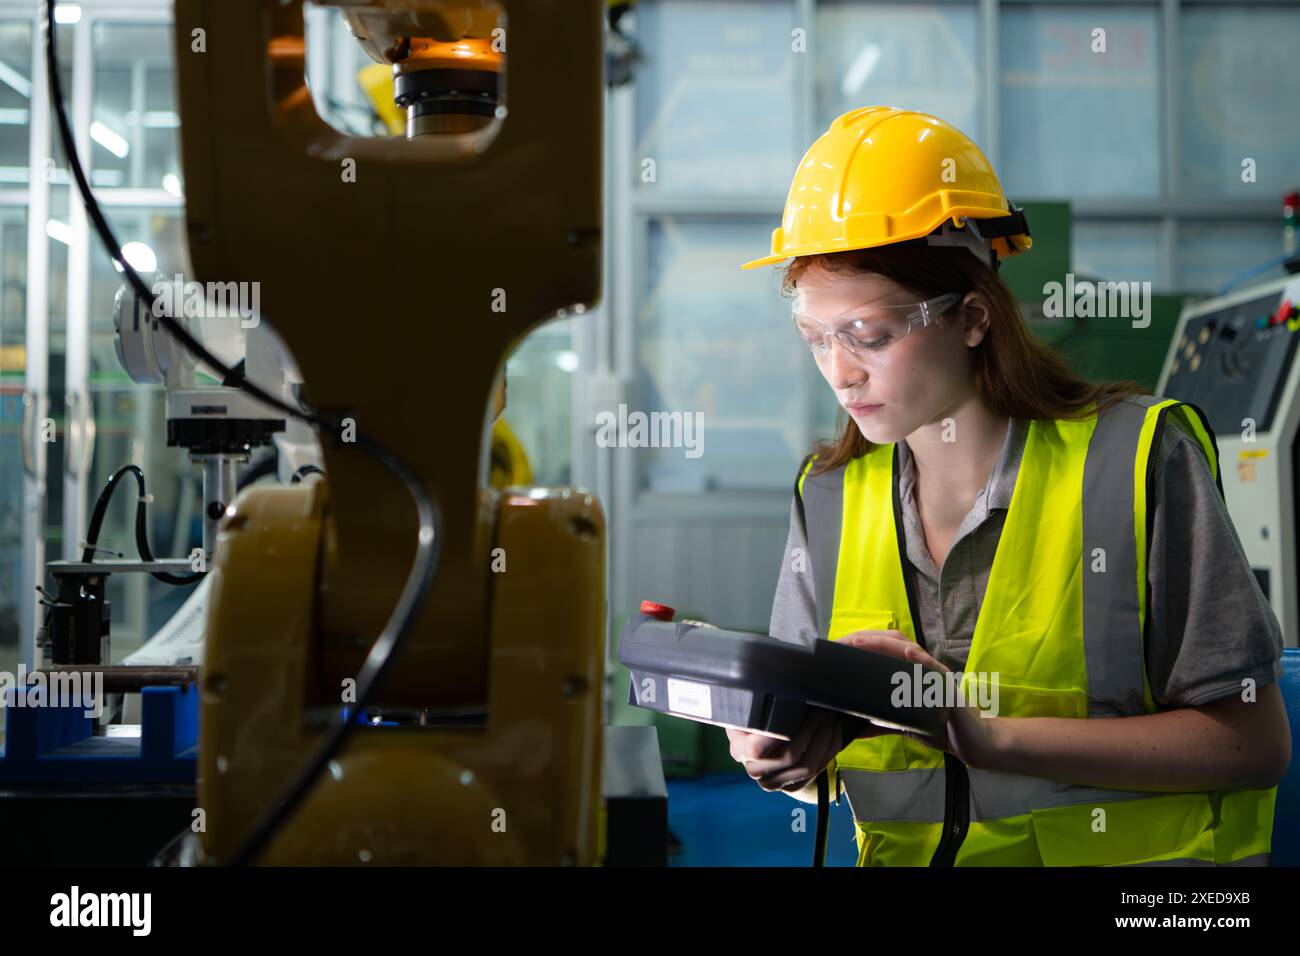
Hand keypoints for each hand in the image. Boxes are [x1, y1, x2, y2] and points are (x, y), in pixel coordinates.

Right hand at [725, 707, 843, 793]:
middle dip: (812, 728)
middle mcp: (753, 768)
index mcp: (739, 748)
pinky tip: (832, 732)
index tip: (802, 707)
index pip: (758, 748)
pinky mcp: (791, 787)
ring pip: (807, 766)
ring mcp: (771, 781)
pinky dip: (829, 749)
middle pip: (789, 756)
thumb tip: (782, 690)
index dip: (782, 731)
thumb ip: (762, 701)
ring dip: (825, 737)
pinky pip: (817, 772)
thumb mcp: (754, 704)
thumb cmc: (761, 714)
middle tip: (821, 708)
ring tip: (829, 717)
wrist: (767, 736)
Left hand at [837, 630, 997, 768]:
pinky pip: (935, 670)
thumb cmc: (940, 729)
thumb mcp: (904, 723)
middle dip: (869, 640)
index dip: (866, 645)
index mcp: (912, 674)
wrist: (973, 743)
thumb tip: (853, 725)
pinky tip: (908, 653)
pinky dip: (921, 660)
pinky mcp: (948, 688)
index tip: (842, 645)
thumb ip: (882, 721)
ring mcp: (936, 676)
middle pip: (895, 645)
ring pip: (911, 652)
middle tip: (845, 641)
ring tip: (863, 641)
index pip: (887, 652)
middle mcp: (923, 669)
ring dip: (885, 644)